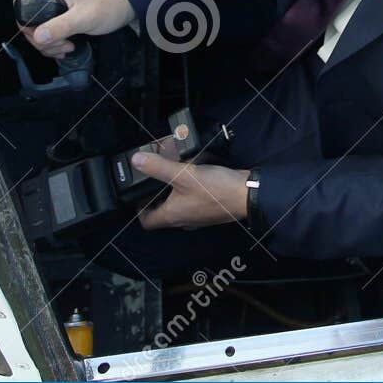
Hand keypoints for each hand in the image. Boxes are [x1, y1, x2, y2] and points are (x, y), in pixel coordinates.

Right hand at [16, 0, 133, 56]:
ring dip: (48, 43)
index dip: (26, 23)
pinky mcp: (63, 14)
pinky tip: (66, 48)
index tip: (42, 37)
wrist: (127, 5)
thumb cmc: (109, 6)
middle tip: (60, 46)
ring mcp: (57, 3)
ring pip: (39, 28)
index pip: (23, 3)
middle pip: (29, 19)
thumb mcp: (85, 18)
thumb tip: (37, 36)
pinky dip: (54, 42)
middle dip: (40, 38)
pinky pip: (49, 29)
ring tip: (67, 48)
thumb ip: (61, 26)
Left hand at [131, 152, 249, 229]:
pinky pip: (193, 202)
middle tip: (154, 180)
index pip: (147, 222)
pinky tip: (194, 175)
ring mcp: (198, 216)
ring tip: (172, 174)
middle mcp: (184, 220)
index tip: (138, 193)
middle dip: (156, 198)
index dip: (138, 209)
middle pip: (162, 214)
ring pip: (178, 207)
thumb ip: (158, 167)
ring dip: (173, 193)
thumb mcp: (183, 174)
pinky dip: (189, 191)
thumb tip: (136, 161)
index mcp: (173, 216)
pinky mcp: (210, 209)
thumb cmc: (215, 189)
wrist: (247, 195)